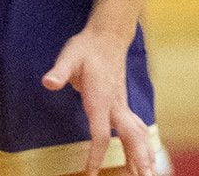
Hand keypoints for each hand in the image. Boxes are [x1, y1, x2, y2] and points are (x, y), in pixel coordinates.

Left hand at [43, 27, 155, 175]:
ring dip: (145, 153)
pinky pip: (136, 129)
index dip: (96, 154)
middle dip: (138, 158)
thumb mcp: (69, 56)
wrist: (108, 36)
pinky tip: (146, 157)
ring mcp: (122, 105)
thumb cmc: (86, 48)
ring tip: (150, 174)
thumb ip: (60, 71)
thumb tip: (48, 82)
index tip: (91, 174)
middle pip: (131, 136)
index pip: (101, 133)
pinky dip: (143, 145)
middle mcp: (116, 105)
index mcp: (101, 98)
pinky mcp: (123, 106)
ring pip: (138, 133)